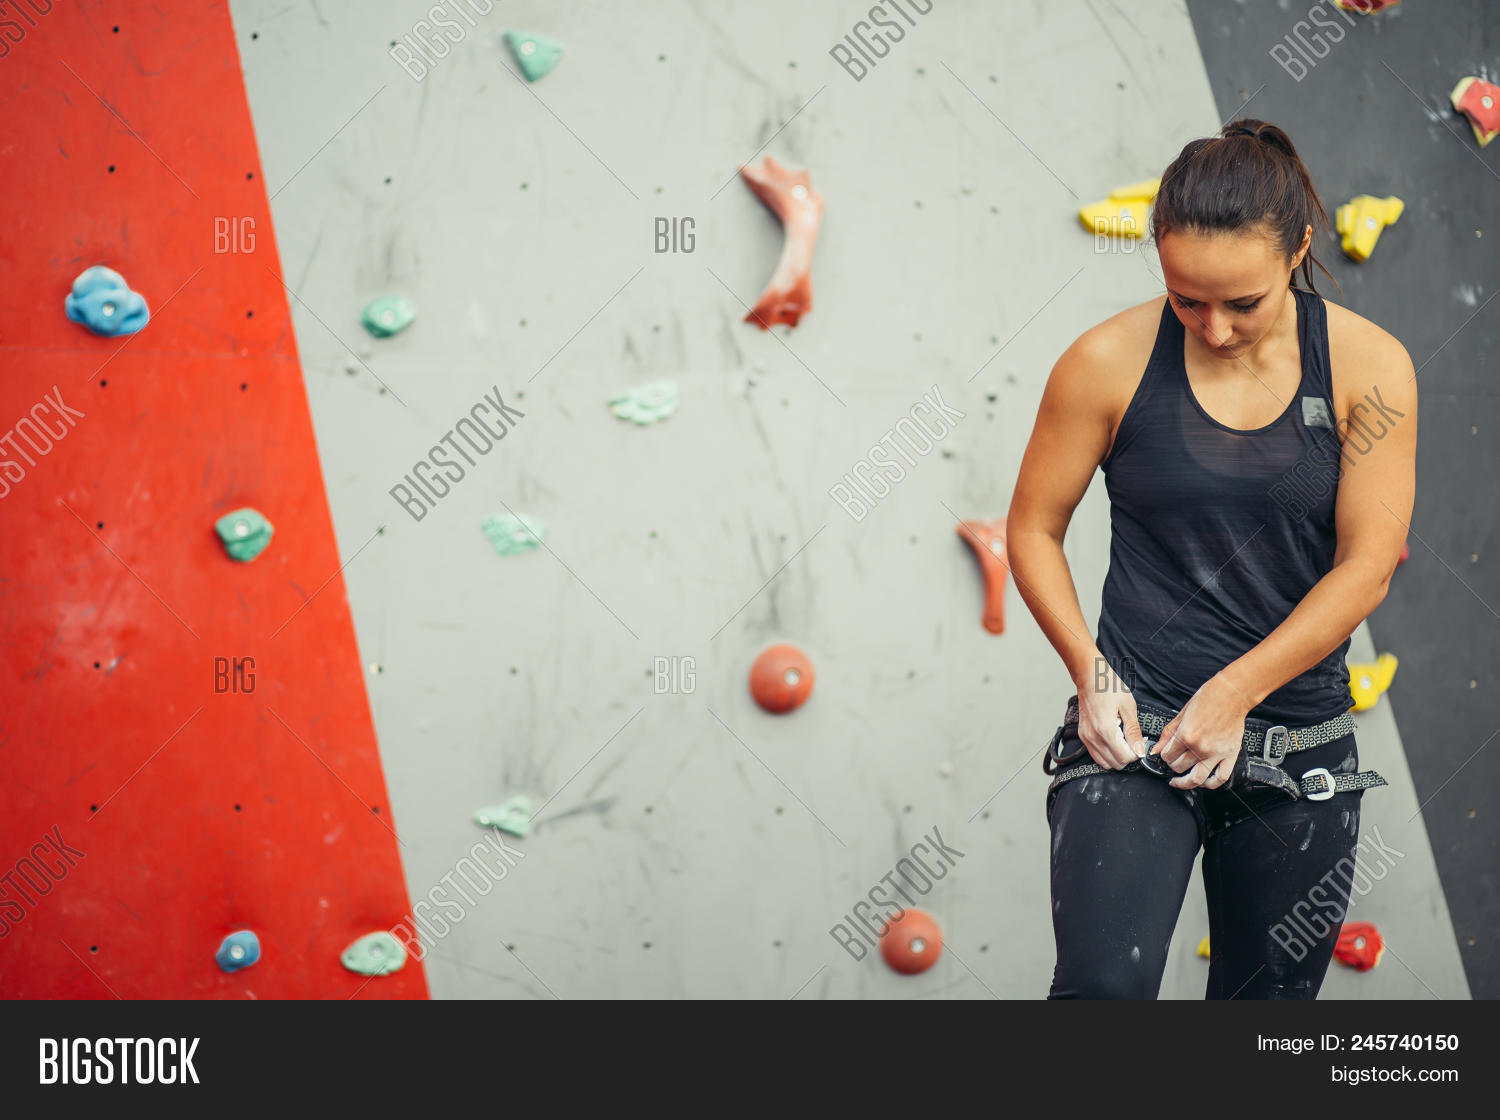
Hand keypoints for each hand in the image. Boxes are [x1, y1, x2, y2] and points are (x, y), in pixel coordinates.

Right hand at [1075, 663, 1147, 770]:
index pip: (1125, 757)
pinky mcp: (1083, 736)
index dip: (1137, 753)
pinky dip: (1107, 754)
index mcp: (1106, 730)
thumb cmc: (1109, 687)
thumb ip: (1134, 732)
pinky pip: (1096, 756)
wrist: (1090, 677)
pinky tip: (1114, 740)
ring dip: (1117, 757)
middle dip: (1128, 756)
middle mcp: (1093, 737)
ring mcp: (1086, 738)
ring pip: (1105, 763)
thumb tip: (1140, 751)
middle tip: (1133, 741)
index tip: (1140, 742)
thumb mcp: (1128, 707)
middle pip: (1115, 764)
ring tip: (1123, 740)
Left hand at [1150, 674, 1251, 789]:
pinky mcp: (1230, 755)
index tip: (1165, 754)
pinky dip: (1211, 784)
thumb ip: (1168, 734)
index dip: (1163, 756)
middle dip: (1172, 766)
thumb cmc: (1208, 699)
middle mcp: (1200, 747)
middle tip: (1173, 762)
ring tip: (1181, 781)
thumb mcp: (1182, 714)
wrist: (1232, 694)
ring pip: (1197, 779)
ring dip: (1186, 783)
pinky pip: (1220, 778)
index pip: (1167, 756)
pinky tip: (1204, 782)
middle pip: (1179, 767)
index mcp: (1186, 735)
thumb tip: (1156, 749)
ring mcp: (1216, 754)